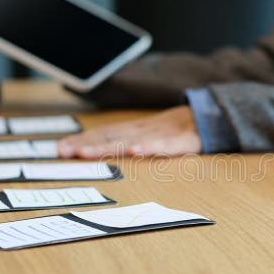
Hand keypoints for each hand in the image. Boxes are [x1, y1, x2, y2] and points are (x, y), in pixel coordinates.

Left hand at [57, 105, 201, 158]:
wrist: (214, 117)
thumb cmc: (180, 131)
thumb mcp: (153, 136)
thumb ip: (132, 143)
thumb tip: (108, 155)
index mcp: (137, 130)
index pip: (104, 133)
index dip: (82, 140)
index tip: (60, 149)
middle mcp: (144, 130)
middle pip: (111, 136)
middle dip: (86, 144)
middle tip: (63, 152)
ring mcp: (162, 134)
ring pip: (131, 141)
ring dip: (107, 146)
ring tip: (86, 153)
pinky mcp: (182, 141)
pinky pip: (164, 146)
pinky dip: (150, 147)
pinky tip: (136, 151)